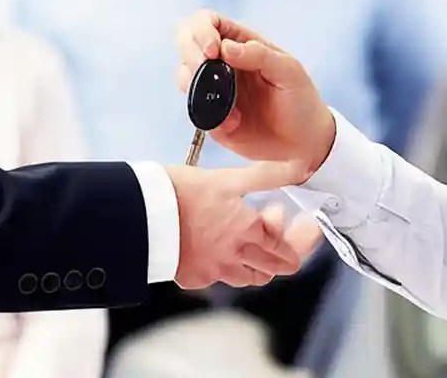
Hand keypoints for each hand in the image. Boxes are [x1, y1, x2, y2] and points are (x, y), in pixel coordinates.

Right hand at [167, 161, 319, 289]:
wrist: (140, 213)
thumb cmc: (180, 192)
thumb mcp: (228, 178)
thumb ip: (267, 175)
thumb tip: (300, 168)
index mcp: (248, 233)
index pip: (288, 250)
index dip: (302, 238)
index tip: (307, 225)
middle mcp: (235, 257)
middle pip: (274, 268)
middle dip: (284, 249)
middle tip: (279, 225)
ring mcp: (214, 271)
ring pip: (250, 277)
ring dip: (258, 259)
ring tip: (252, 235)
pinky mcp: (193, 277)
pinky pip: (220, 278)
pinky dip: (228, 265)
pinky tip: (222, 246)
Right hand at [176, 9, 336, 181]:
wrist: (303, 143)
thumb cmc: (301, 101)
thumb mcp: (289, 72)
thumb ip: (260, 55)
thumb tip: (225, 47)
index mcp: (242, 44)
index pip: (208, 21)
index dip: (202, 30)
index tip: (212, 50)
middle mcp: (223, 62)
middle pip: (186, 42)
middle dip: (189, 52)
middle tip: (204, 69)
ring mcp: (214, 88)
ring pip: (184, 74)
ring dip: (196, 85)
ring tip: (227, 104)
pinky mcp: (212, 114)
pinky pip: (195, 109)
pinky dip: (208, 115)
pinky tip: (232, 123)